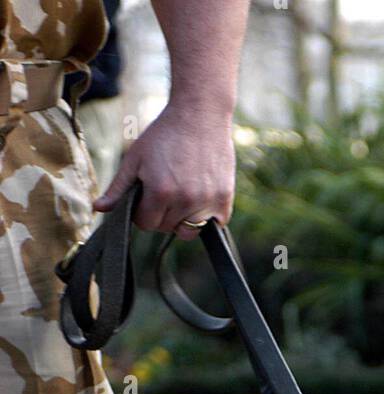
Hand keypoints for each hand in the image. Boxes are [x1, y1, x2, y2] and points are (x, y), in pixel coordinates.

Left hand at [93, 101, 235, 239]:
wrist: (201, 113)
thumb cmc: (164, 134)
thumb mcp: (135, 158)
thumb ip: (118, 188)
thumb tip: (98, 209)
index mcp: (160, 192)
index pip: (146, 224)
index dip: (142, 212)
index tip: (146, 195)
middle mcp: (185, 201)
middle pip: (167, 228)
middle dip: (161, 214)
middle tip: (165, 188)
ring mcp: (207, 202)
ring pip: (190, 230)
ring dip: (183, 217)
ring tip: (182, 192)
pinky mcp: (224, 199)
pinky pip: (214, 224)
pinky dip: (207, 216)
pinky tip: (200, 195)